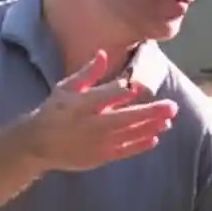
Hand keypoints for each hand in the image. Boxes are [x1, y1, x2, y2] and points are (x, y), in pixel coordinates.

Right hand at [23, 49, 178, 170]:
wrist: (38, 145)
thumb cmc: (54, 111)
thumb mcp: (66, 87)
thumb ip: (88, 73)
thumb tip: (103, 53)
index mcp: (82, 104)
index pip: (109, 95)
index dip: (126, 91)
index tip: (139, 87)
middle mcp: (92, 124)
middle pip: (126, 118)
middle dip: (151, 113)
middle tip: (172, 107)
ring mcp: (97, 143)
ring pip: (129, 135)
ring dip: (150, 128)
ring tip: (168, 121)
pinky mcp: (99, 157)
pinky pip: (124, 151)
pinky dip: (139, 146)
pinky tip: (155, 139)